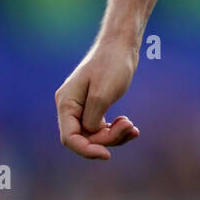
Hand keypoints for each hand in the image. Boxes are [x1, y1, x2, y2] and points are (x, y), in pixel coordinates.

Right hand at [55, 41, 139, 160]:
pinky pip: (102, 126)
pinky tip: (131, 127)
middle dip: (107, 139)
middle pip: (84, 137)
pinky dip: (116, 129)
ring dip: (115, 135)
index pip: (69, 138)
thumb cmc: (112, 64)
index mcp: (66, 103)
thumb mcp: (102, 94)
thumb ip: (93, 119)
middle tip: (129, 125)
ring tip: (133, 127)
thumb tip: (91, 134)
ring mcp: (82, 106)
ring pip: (95, 134)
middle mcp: (70, 107)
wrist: (122, 45)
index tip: (107, 155)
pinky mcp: (95, 105)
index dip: (87, 150)